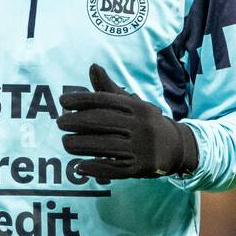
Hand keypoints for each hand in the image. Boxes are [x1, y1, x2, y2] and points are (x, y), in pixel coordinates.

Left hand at [56, 64, 199, 179]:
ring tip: (66, 143)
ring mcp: (141, 148)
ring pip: (106, 146)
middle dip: (78, 122)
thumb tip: (92, 67)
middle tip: (60, 123)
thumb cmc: (144, 122)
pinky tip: (79, 167)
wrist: (176, 146)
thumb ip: (109, 89)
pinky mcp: (140, 167)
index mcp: (136, 107)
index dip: (82, 100)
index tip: (63, 101)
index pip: (106, 100)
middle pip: (104, 122)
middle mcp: (140, 126)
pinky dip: (95, 168)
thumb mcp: (132, 103)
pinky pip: (114, 168)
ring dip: (82, 145)